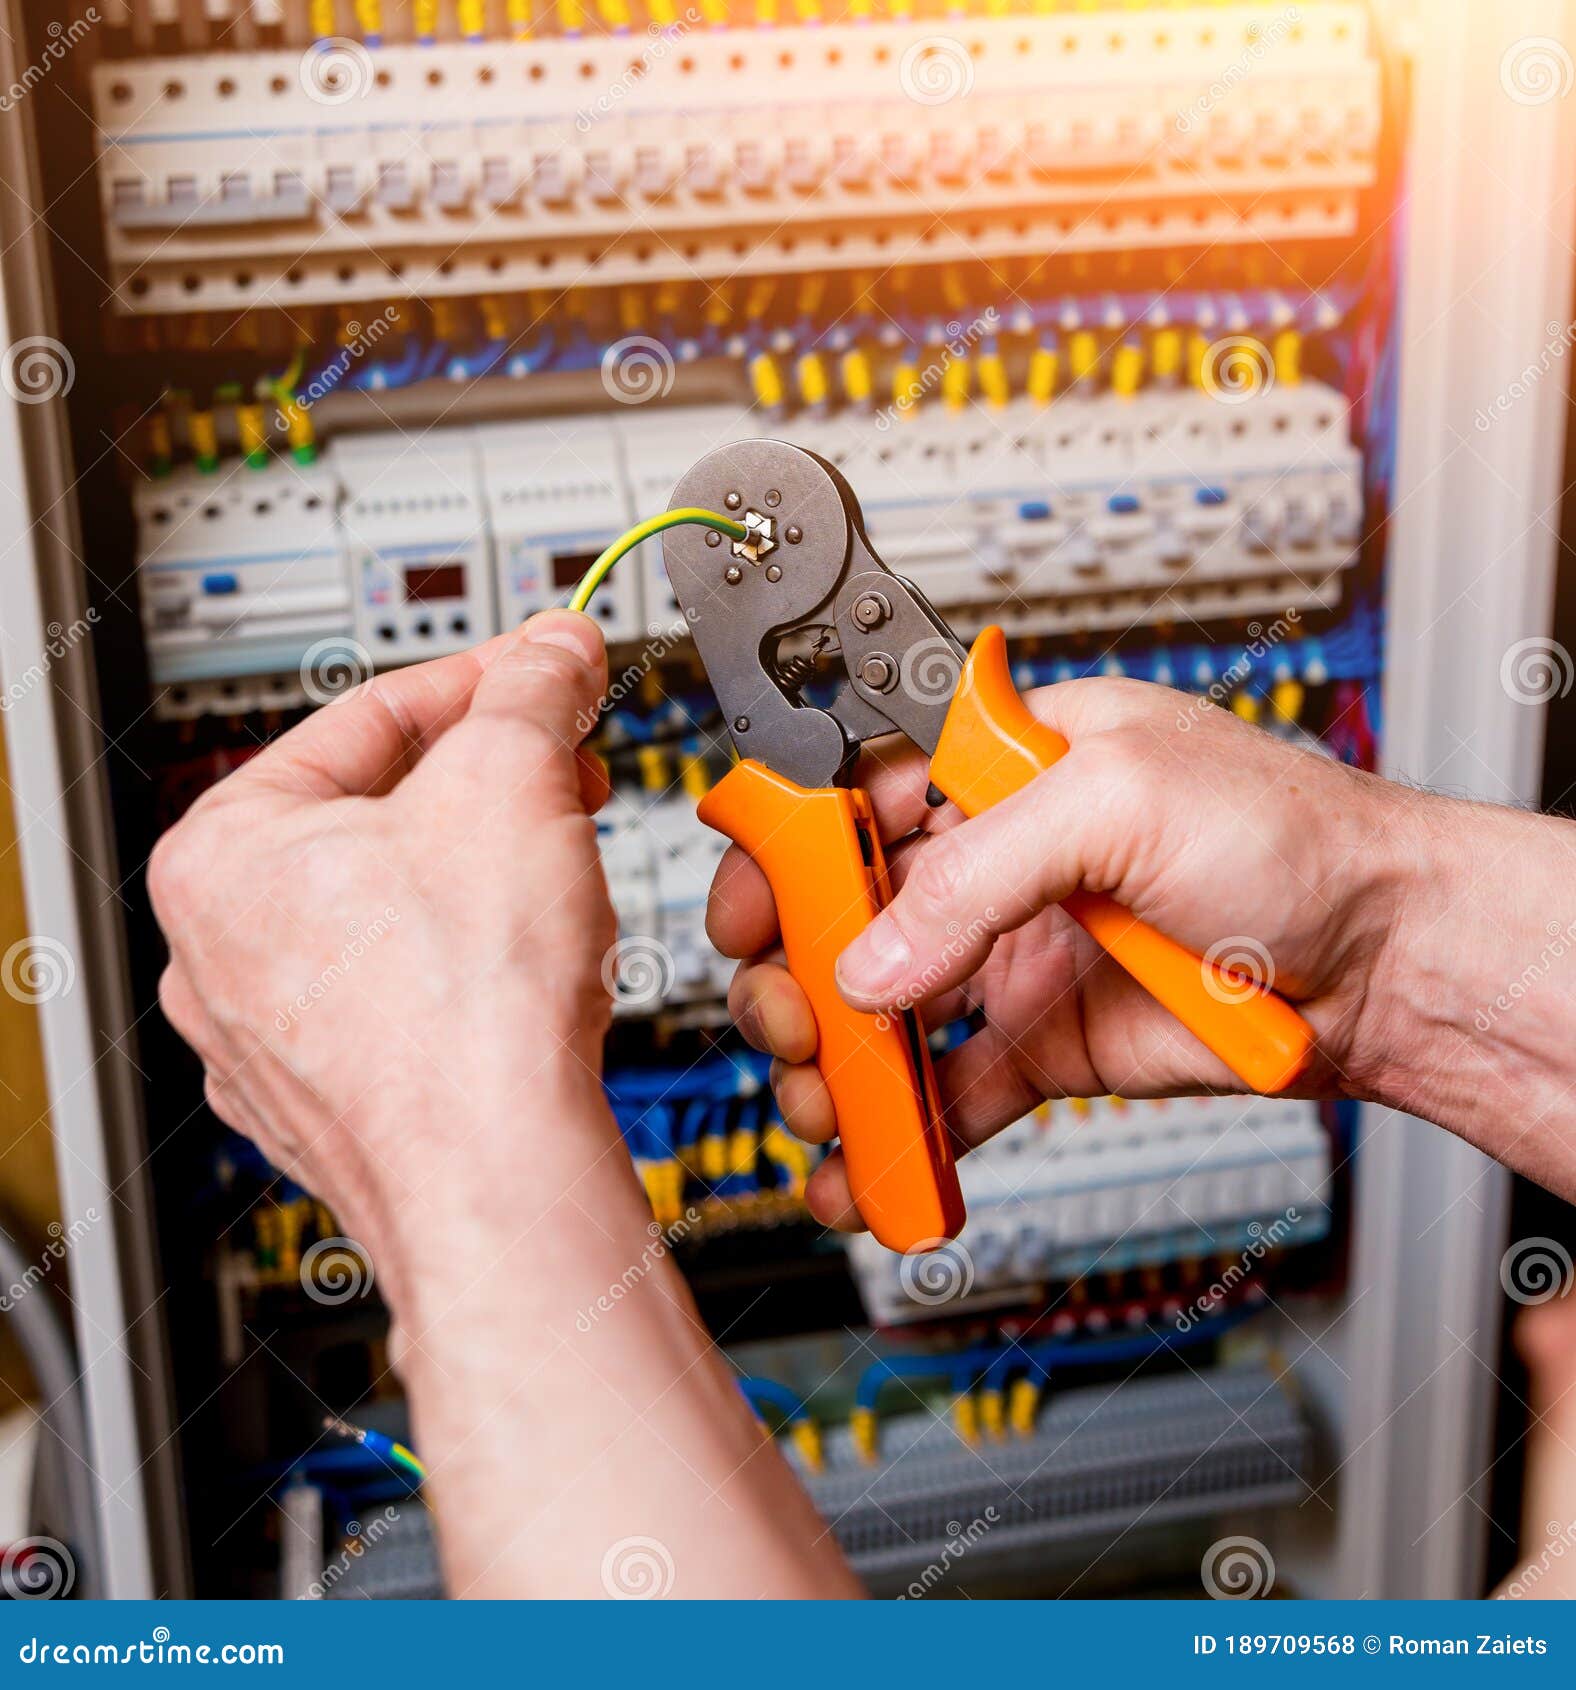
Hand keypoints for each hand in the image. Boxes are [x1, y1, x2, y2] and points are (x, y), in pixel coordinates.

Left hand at [149, 612, 617, 1315]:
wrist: (496, 1177)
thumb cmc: (467, 1005)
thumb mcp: (511, 778)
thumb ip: (533, 689)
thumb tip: (553, 651)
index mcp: (216, 854)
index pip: (366, 719)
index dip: (483, 682)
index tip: (546, 675)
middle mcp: (217, 953)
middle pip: (378, 816)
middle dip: (491, 785)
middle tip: (568, 771)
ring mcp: (268, 1042)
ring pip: (392, 912)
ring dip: (482, 873)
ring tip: (559, 869)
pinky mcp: (332, 1106)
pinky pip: (402, 999)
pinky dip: (466, 968)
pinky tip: (525, 969)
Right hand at [708, 679, 1430, 1232]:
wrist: (1385, 966)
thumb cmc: (1295, 840)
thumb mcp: (1125, 799)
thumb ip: (982, 869)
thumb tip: (873, 958)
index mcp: (1002, 763)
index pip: (853, 792)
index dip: (784, 844)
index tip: (748, 905)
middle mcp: (994, 857)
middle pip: (843, 911)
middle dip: (797, 969)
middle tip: (798, 1019)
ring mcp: (1011, 955)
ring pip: (878, 1011)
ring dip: (836, 1061)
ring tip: (831, 1101)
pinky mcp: (1040, 1042)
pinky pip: (944, 1092)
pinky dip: (899, 1135)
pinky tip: (866, 1166)